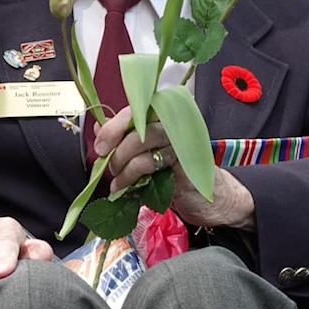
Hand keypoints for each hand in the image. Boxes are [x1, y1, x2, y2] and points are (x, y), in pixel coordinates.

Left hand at [95, 107, 254, 230]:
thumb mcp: (147, 153)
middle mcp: (174, 123)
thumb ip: (124, 137)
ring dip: (122, 168)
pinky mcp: (184, 162)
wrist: (210, 197)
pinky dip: (132, 179)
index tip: (100, 147)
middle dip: (116, 151)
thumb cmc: (175, 172)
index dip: (113, 127)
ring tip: (117, 183)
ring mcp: (181, 141)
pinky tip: (126, 190)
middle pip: (136, 128)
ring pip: (141, 146)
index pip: (134, 111)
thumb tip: (98, 125)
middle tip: (109, 168)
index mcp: (164, 117)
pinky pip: (150, 164)